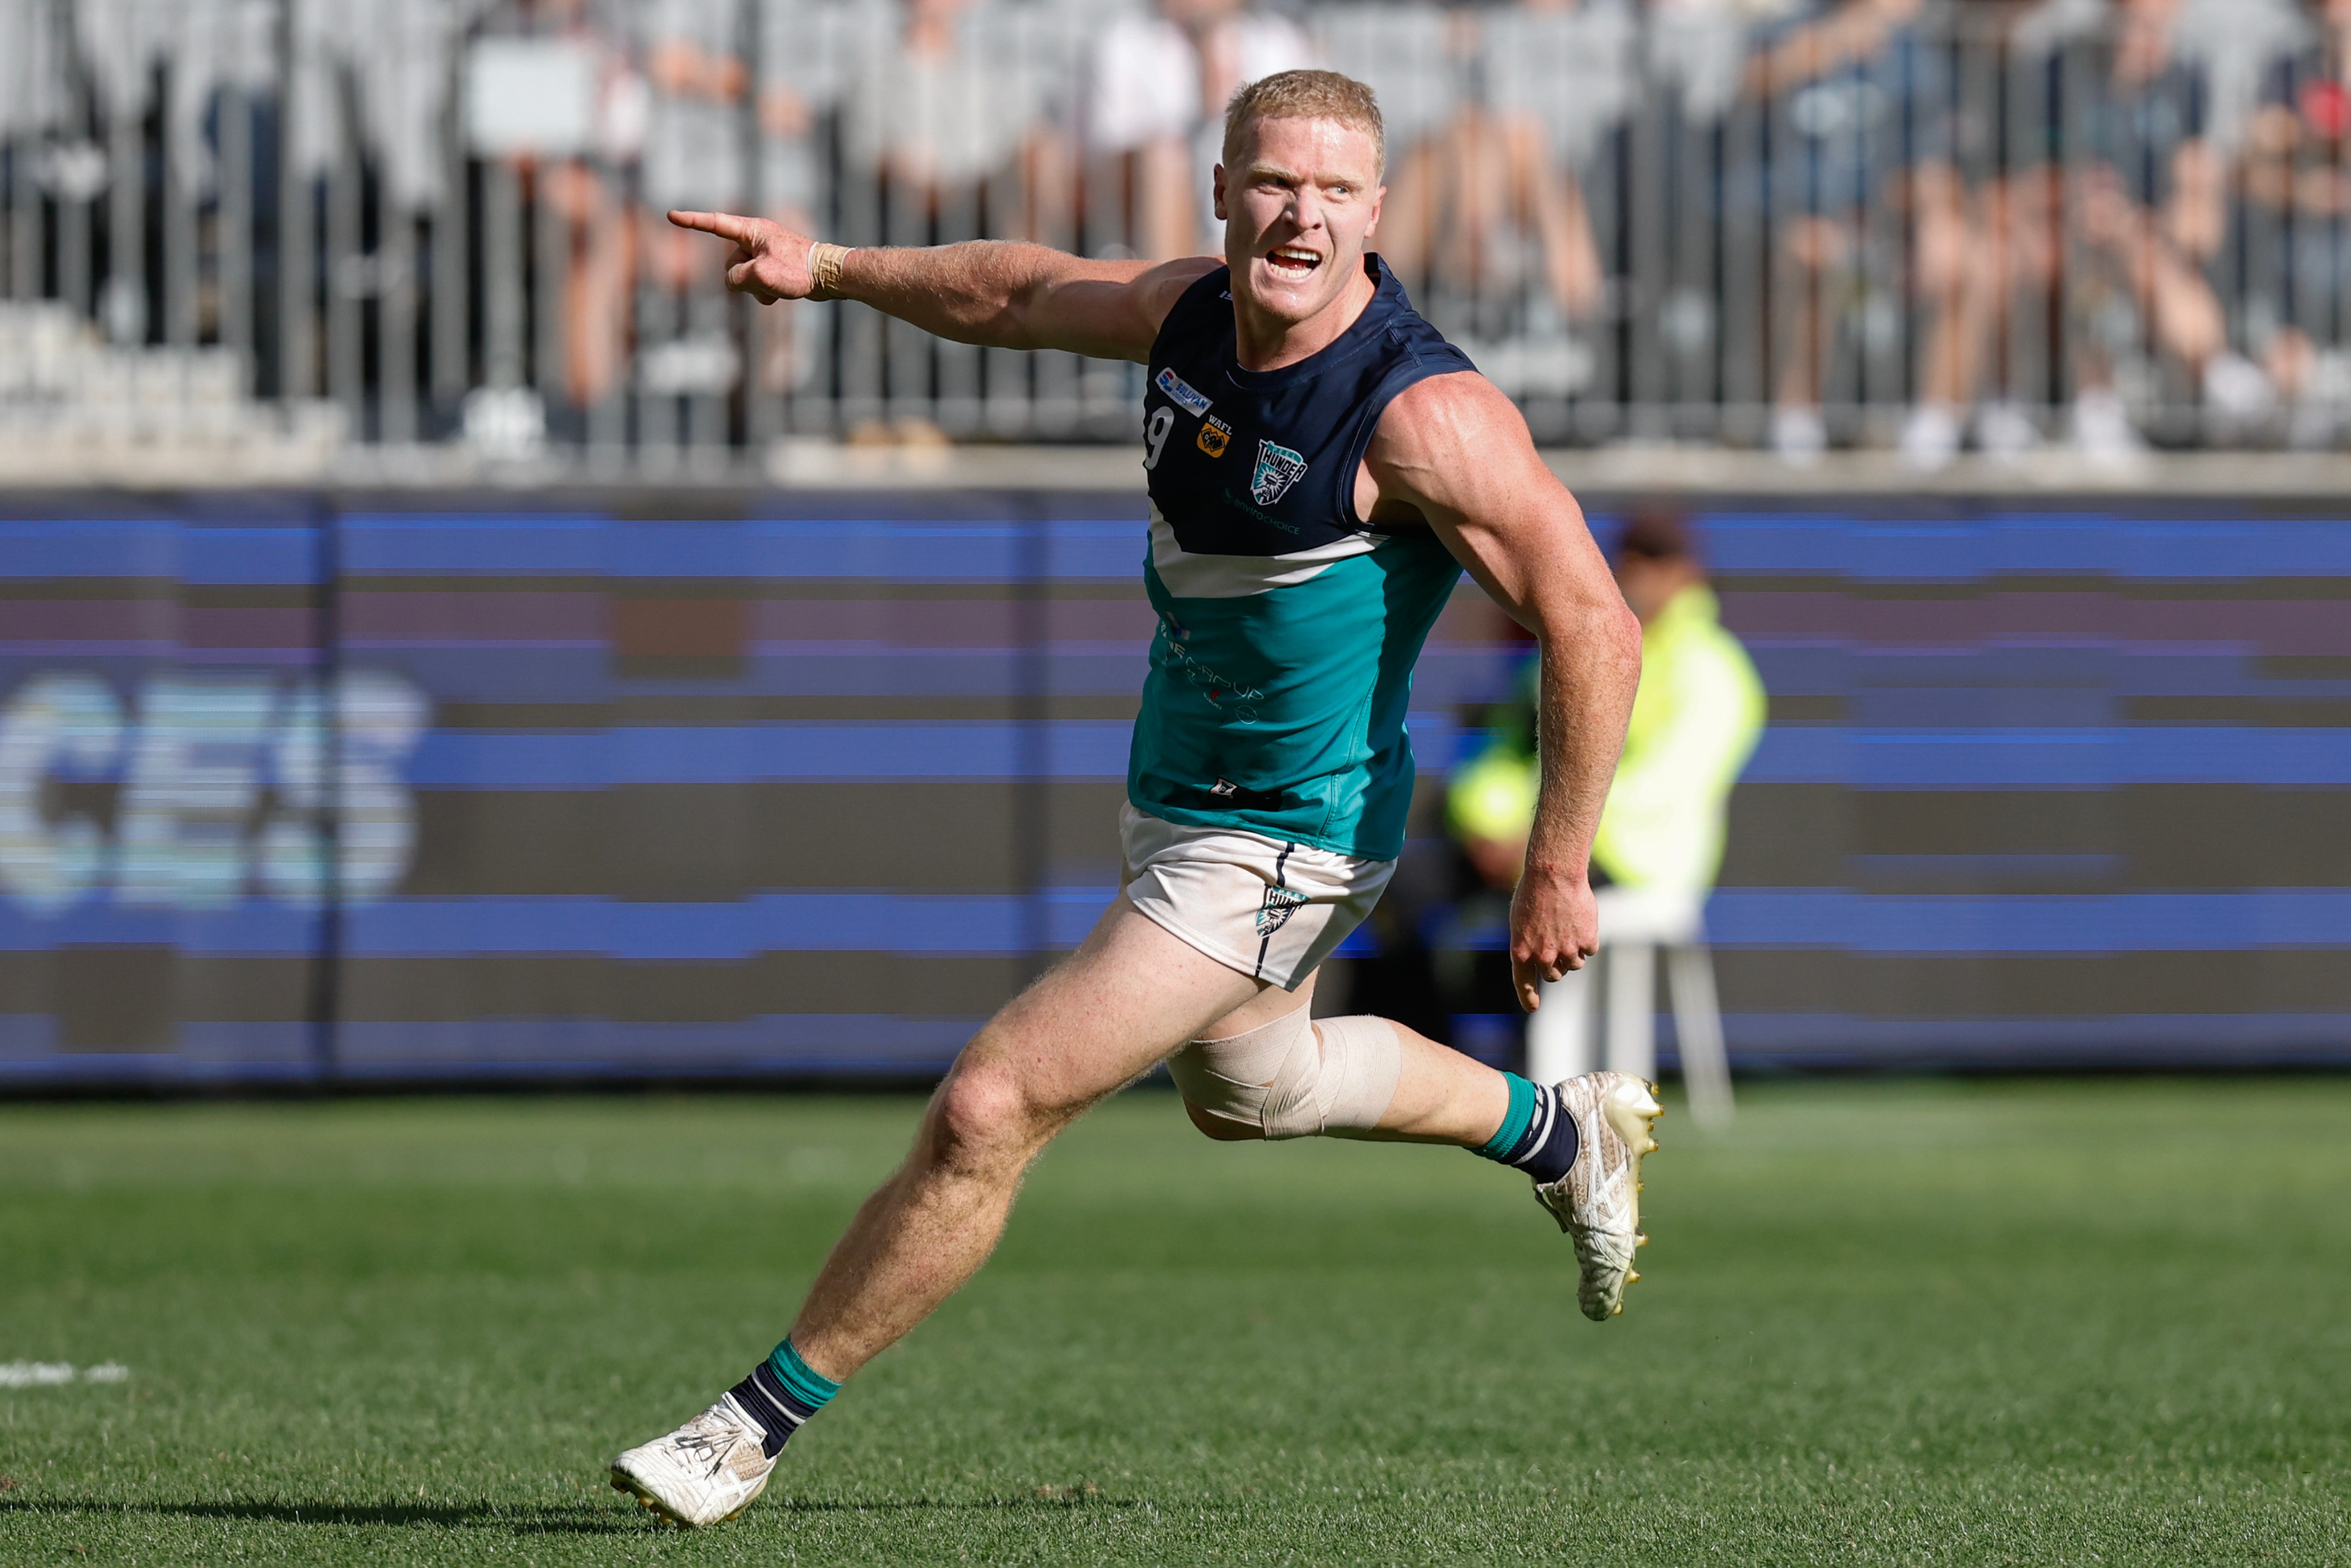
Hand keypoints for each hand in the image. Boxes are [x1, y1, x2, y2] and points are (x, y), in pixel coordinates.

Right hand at [667, 209, 816, 303]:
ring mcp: (765, 254)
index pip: (715, 224)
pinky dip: (765, 291)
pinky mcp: (773, 267)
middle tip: (767, 281)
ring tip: (779, 288)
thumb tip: (735, 282)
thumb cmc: (798, 270)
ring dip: (756, 288)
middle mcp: (756, 238)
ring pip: (743, 277)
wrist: (829, 275)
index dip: (692, 222)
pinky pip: (757, 283)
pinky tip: (782, 293)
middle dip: (742, 278)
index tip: (671, 216)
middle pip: (730, 263)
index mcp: (752, 231)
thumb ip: (737, 278)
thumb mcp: (760, 275)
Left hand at [1508, 865, 1598, 1013]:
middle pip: (1554, 976)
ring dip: (1573, 953)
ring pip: (1574, 965)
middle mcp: (1543, 956)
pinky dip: (1587, 939)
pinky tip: (1580, 921)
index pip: (1523, 983)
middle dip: (1556, 966)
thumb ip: (1528, 943)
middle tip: (1557, 947)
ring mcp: (1566, 951)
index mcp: (1521, 951)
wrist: (1554, 874)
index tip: (1533, 1007)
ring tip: (1568, 927)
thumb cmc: (1533, 892)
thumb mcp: (1520, 920)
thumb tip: (1539, 959)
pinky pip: (1590, 950)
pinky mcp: (1586, 942)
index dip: (1528, 997)